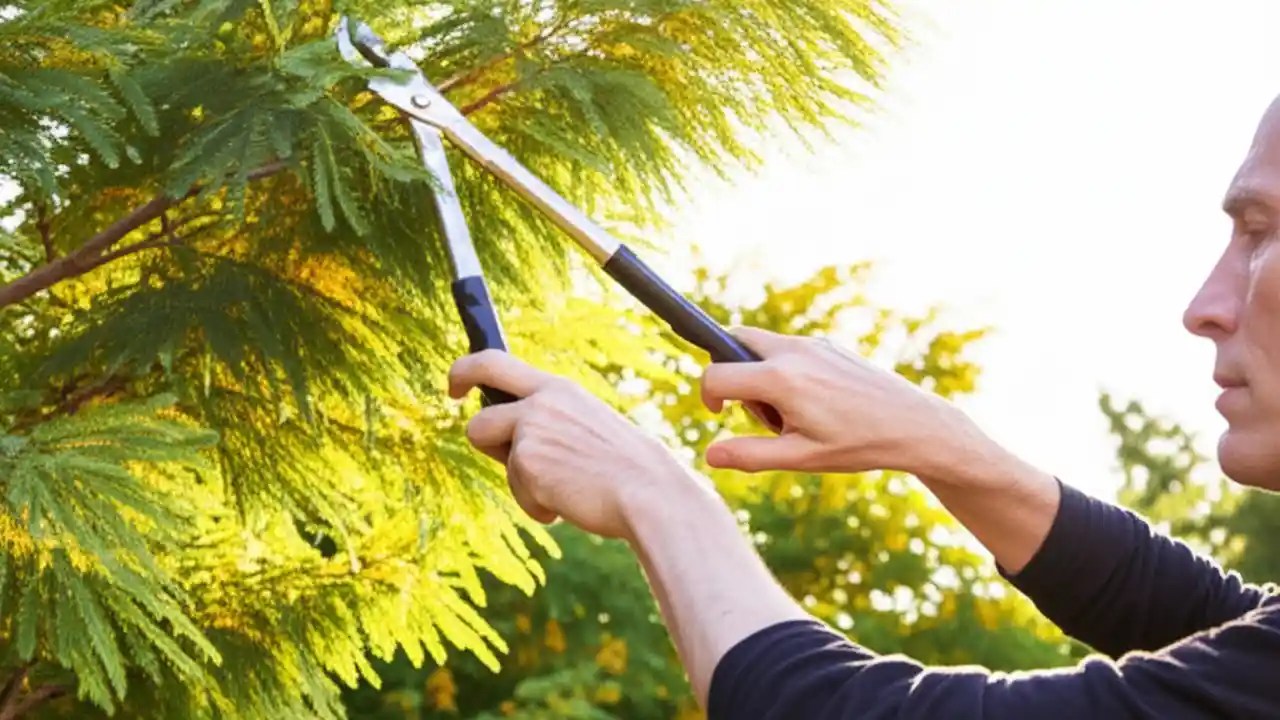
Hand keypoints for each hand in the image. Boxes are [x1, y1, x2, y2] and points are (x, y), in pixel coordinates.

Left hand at [449, 351, 701, 540]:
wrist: (649, 491)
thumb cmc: (627, 467)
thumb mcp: (588, 426)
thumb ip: (551, 422)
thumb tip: (512, 437)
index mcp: (558, 389)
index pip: (494, 361)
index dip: (465, 370)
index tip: (455, 385)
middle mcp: (539, 403)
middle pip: (478, 418)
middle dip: (482, 438)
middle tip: (492, 449)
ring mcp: (530, 431)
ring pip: (499, 462)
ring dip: (519, 479)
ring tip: (563, 487)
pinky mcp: (525, 463)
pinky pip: (517, 491)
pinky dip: (538, 505)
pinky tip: (570, 501)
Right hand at [699, 327, 990, 478]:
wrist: (914, 424)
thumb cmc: (857, 444)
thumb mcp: (800, 457)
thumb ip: (750, 455)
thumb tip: (709, 455)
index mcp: (780, 379)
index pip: (716, 374)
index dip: (707, 397)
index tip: (719, 415)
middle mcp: (793, 351)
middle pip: (733, 340)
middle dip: (731, 372)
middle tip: (759, 411)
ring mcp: (813, 343)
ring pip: (762, 345)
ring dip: (759, 373)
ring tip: (793, 413)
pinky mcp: (828, 344)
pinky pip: (788, 348)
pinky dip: (784, 369)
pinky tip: (814, 403)